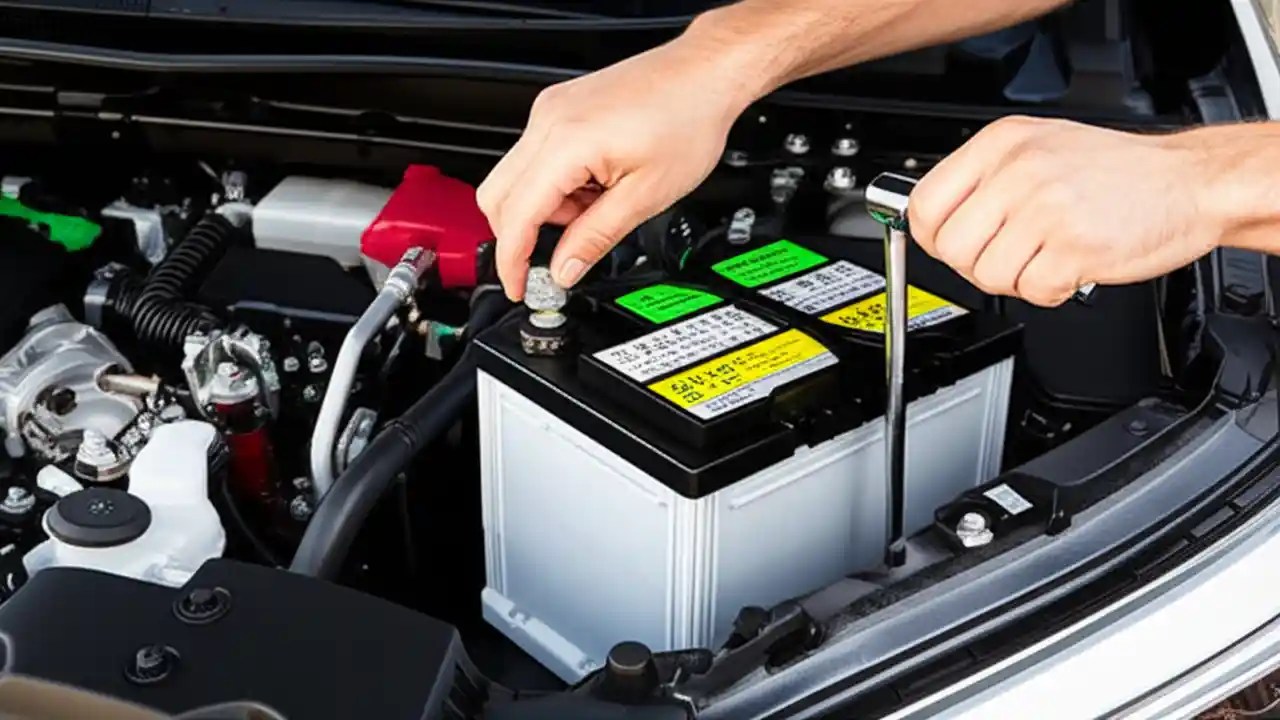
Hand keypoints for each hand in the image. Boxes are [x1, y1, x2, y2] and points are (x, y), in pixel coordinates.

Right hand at [477, 39, 756, 299]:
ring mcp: (551, 110)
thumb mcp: (646, 196)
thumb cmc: (689, 118)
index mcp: (567, 142)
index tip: (520, 286)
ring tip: (597, 208)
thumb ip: (596, 237)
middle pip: (499, 196)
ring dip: (546, 209)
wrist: (706, 74)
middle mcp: (549, 120)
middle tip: (559, 255)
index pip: (517, 215)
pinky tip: (595, 186)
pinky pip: (536, 158)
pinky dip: (556, 185)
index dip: (512, 260)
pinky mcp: (560, 107)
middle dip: (523, 236)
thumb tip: (564, 269)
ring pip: (516, 179)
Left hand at [909, 116, 1224, 306]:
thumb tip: (932, 220)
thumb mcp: (1037, 148)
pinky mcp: (1076, 247)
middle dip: (975, 264)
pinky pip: (1032, 291)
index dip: (932, 237)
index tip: (950, 244)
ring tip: (1043, 257)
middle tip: (1008, 255)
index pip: (925, 204)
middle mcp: (1019, 171)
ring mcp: (1047, 209)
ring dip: (1014, 280)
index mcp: (1001, 144)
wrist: (1191, 181)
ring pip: (986, 275)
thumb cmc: (1117, 170)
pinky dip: (1048, 291)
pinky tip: (1067, 267)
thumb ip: (983, 179)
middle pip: (951, 247)